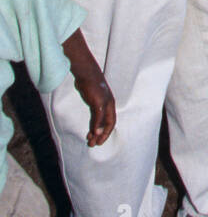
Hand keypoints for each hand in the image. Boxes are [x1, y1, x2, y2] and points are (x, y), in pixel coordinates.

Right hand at [64, 31, 115, 145]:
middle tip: (96, 144)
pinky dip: (96, 126)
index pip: (111, 120)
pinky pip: (98, 117)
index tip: (100, 139)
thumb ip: (95, 108)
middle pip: (111, 123)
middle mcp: (110, 103)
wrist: (86, 72)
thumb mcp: (94, 97)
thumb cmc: (89, 84)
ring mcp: (105, 102)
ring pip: (104, 122)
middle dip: (104, 135)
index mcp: (110, 103)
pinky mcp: (98, 101)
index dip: (107, 131)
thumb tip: (93, 119)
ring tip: (91, 142)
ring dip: (98, 133)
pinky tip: (92, 133)